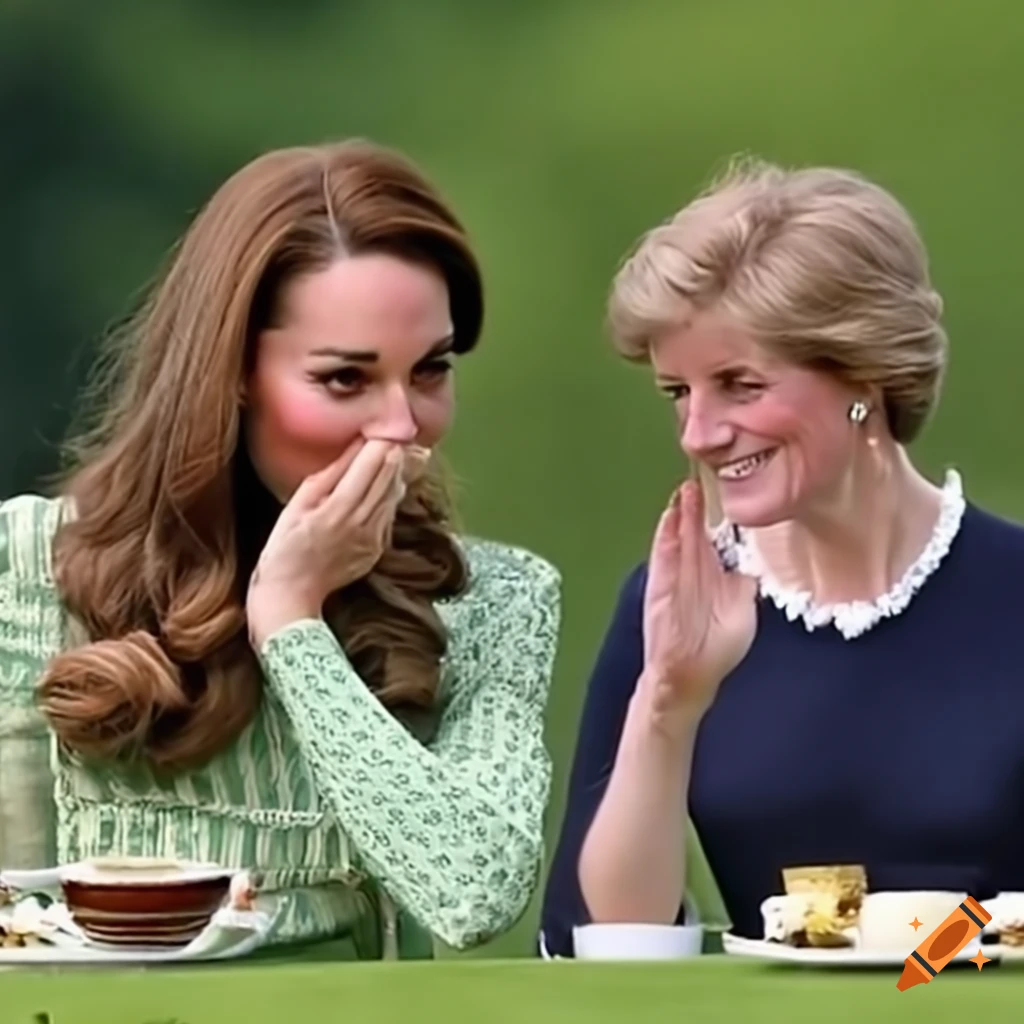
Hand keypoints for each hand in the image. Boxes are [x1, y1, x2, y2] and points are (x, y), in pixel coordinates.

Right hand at [246, 439, 404, 646]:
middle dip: (394, 454)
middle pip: (388, 479)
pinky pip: (388, 517)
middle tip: (399, 434)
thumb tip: (352, 449)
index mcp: (339, 507)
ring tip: (401, 453)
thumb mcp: (298, 505)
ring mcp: (373, 538)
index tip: (383, 426)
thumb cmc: (284, 547)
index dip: (380, 443)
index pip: (370, 465)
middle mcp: (362, 522)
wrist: (291, 594)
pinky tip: (388, 486)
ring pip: (393, 497)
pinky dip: (390, 498)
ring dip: (397, 474)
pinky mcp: (376, 550)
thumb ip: (328, 476)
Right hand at [640, 479, 757, 732]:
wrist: (692, 676)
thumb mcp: (743, 611)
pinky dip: (666, 539)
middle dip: (697, 508)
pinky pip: (664, 559)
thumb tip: (749, 565)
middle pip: (696, 533)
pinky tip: (669, 518)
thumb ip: (745, 585)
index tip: (724, 493)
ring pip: (679, 540)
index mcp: (712, 575)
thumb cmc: (718, 648)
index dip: (717, 518)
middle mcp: (693, 572)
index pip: (714, 540)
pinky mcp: (660, 588)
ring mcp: (675, 578)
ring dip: (681, 516)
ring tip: (683, 491)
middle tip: (698, 480)